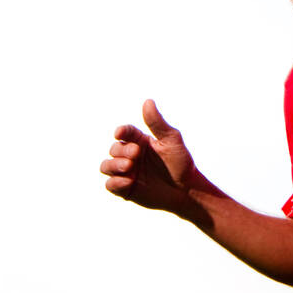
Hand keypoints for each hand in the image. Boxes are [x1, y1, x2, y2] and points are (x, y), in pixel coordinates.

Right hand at [100, 99, 196, 213]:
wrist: (187, 190)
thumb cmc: (181, 163)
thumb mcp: (171, 140)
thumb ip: (157, 123)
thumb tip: (148, 101)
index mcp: (140, 141)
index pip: (124, 133)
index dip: (121, 132)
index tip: (120, 133)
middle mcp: (130, 156)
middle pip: (114, 149)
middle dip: (121, 151)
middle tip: (136, 154)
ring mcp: (126, 173)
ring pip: (106, 166)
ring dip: (113, 165)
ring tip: (129, 166)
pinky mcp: (125, 189)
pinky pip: (110, 185)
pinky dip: (115, 182)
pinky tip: (128, 182)